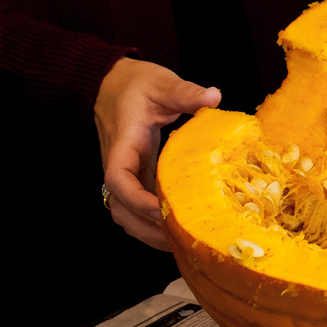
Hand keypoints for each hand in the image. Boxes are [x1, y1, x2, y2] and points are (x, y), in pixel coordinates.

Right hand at [95, 58, 220, 249]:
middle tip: (179, 240)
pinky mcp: (135, 176)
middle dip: (145, 228)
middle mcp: (120, 163)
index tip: (161, 208)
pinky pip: (137, 207)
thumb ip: (185, 92)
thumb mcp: (162, 82)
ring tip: (179, 244)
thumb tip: (213, 97)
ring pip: (125, 213)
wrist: (113, 82)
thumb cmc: (136, 83)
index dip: (136, 199)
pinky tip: (177, 231)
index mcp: (124, 142)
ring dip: (147, 232)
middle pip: (119, 207)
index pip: (117, 178)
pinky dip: (151, 224)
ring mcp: (126, 172)